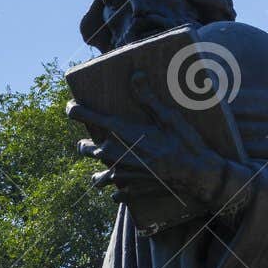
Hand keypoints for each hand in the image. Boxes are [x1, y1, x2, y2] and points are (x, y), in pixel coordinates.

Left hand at [66, 72, 251, 218]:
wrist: (198, 176)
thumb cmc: (185, 143)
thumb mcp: (169, 117)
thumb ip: (148, 98)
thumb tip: (134, 74)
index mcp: (124, 133)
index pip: (91, 118)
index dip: (76, 111)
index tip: (70, 107)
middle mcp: (117, 156)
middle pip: (86, 149)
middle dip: (85, 144)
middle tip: (89, 140)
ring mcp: (122, 176)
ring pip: (96, 176)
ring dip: (98, 170)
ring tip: (104, 165)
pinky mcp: (131, 192)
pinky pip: (114, 193)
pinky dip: (117, 189)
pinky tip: (123, 185)